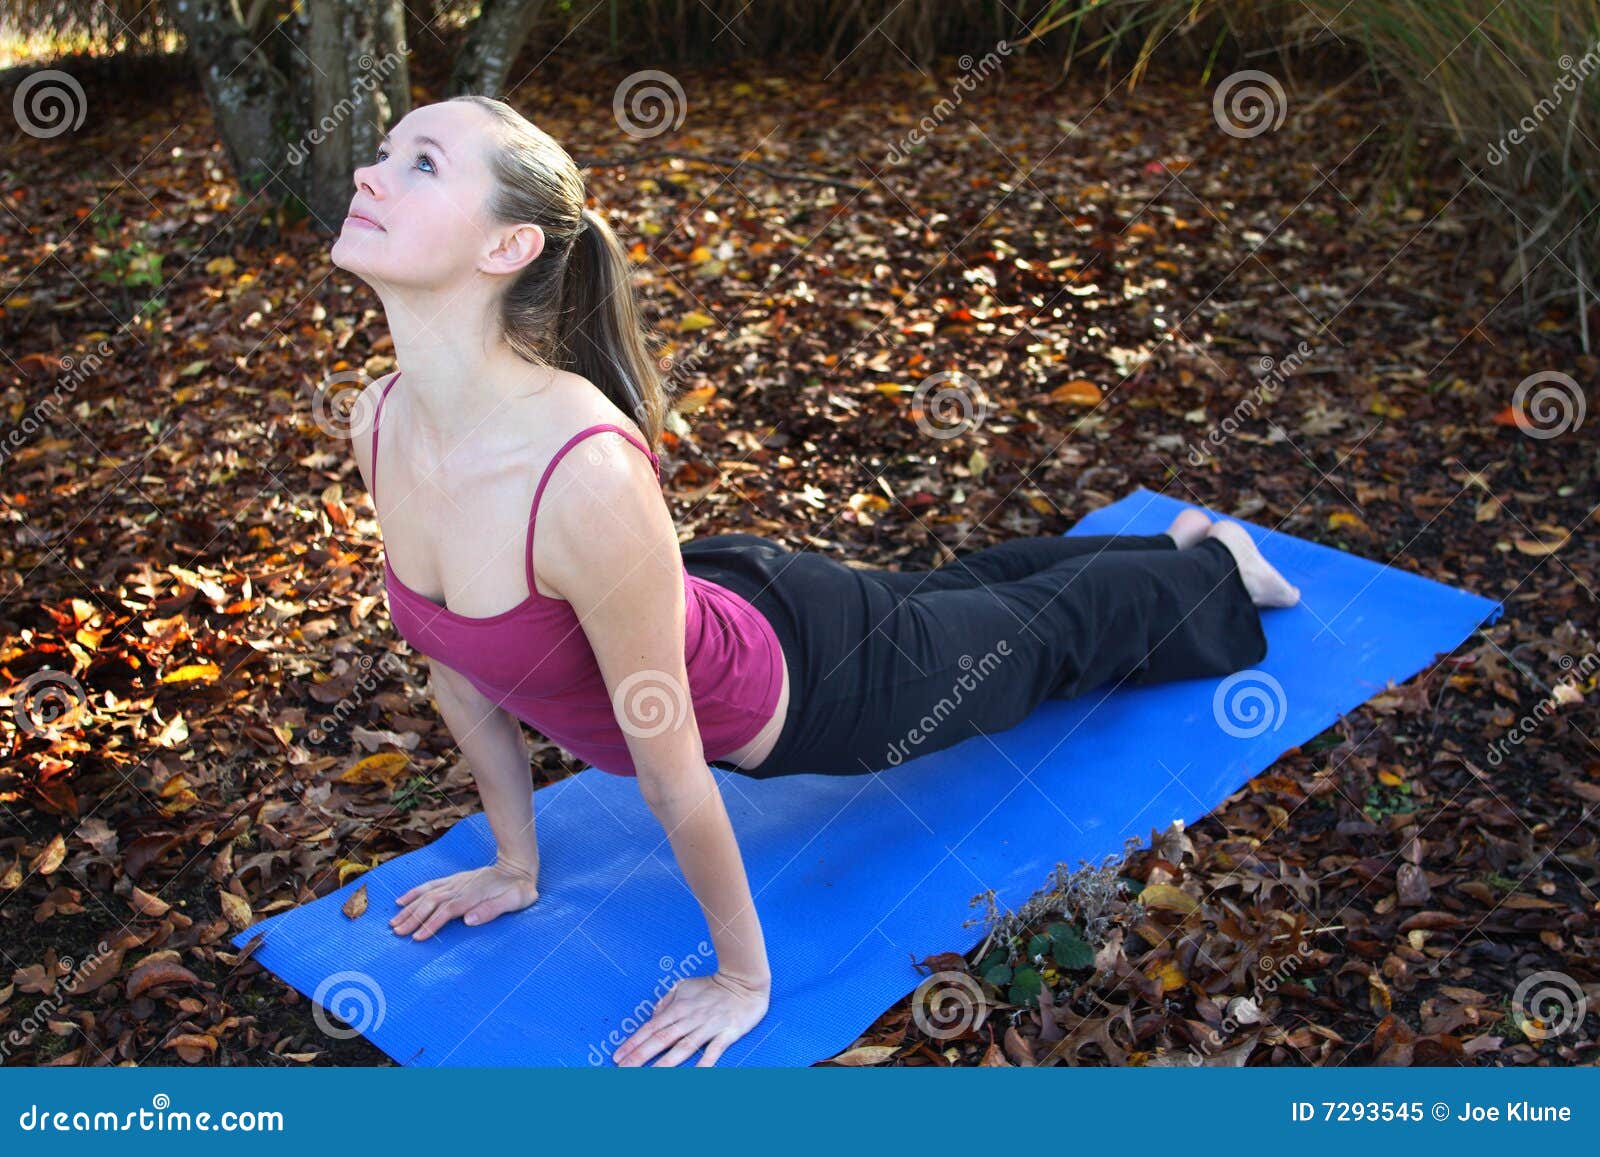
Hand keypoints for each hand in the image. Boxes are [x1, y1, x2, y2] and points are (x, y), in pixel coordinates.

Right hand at [390, 858, 539, 940]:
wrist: (517, 867)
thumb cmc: (519, 889)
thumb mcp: (516, 901)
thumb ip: (492, 910)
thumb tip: (468, 920)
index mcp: (474, 894)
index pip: (448, 910)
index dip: (432, 923)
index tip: (418, 937)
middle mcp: (460, 887)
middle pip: (432, 903)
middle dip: (413, 918)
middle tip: (398, 933)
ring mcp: (455, 882)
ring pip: (427, 894)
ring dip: (409, 908)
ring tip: (393, 923)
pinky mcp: (453, 880)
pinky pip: (429, 885)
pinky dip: (413, 892)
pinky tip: (400, 901)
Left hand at [612, 970, 770, 1066]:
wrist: (744, 981)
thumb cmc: (713, 984)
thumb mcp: (684, 985)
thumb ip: (666, 1001)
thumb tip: (652, 1017)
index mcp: (678, 1008)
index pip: (651, 1027)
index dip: (633, 1042)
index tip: (617, 1056)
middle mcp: (690, 1019)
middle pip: (661, 1039)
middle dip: (641, 1055)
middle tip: (623, 1070)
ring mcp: (708, 1027)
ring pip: (683, 1048)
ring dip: (665, 1064)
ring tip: (649, 1077)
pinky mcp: (726, 1034)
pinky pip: (713, 1051)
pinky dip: (703, 1064)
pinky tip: (694, 1076)